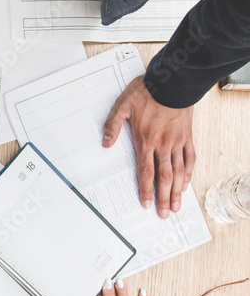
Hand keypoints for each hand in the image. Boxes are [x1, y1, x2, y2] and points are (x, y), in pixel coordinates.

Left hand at [102, 75, 194, 217]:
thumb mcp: (122, 106)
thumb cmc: (147, 92)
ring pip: (178, 171)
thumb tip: (105, 144)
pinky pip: (190, 157)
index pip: (145, 172)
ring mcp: (177, 141)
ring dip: (178, 190)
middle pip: (164, 177)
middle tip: (166, 214)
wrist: (173, 81)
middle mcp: (163, 144)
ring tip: (178, 206)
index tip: (147, 204)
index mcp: (145, 140)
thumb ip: (112, 126)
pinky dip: (189, 172)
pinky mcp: (187, 135)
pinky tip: (186, 183)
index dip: (146, 190)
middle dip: (164, 197)